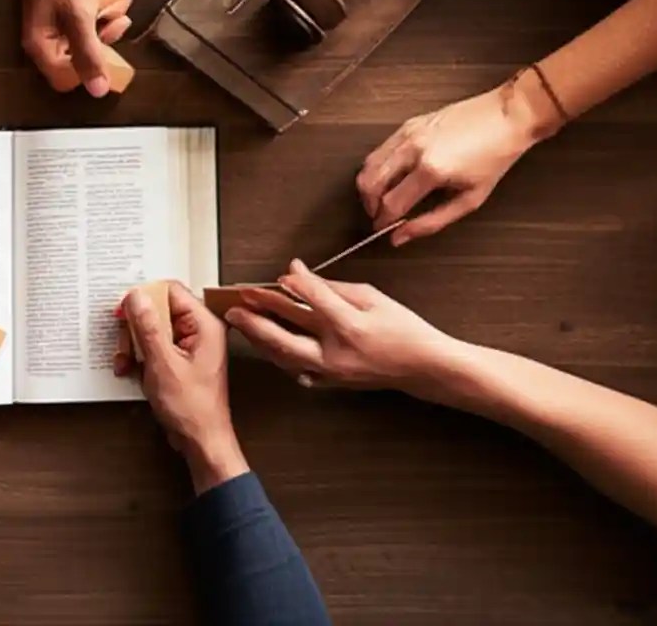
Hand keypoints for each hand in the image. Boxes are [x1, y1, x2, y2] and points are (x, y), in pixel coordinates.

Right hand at [19, 0, 126, 96]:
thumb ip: (89, 55)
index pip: (65, 80)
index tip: (112, 63)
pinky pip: (81, 22)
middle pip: (75, 61)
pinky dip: (98, 15)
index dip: (90, 74)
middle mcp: (41, 37)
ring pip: (82, 40)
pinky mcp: (58, 7)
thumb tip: (96, 91)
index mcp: (40, 45)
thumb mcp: (81, 16)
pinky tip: (111, 2)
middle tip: (117, 28)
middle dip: (101, 47)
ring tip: (118, 11)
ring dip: (104, 29)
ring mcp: (49, 21)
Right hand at [114, 283, 247, 493]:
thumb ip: (148, 327)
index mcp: (204, 324)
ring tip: (127, 363)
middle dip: (135, 328)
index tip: (125, 312)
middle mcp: (198, 330)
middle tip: (126, 346)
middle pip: (157, 310)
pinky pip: (153, 346)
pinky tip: (132, 371)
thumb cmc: (193, 409)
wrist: (200, 440)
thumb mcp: (162, 363)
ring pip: (150, 329)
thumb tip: (136, 297)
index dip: (143, 298)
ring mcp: (188, 345)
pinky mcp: (178, 359)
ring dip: (133, 345)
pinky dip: (139, 357)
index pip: (170, 290)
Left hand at [226, 259, 458, 388]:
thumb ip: (332, 287)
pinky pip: (294, 369)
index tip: (280, 274)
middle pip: (284, 333)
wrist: (420, 367)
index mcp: (350, 326)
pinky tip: (264, 343)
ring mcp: (330, 371)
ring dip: (258, 337)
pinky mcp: (329, 382)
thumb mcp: (372, 297)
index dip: (292, 283)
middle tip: (235, 303)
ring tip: (241, 321)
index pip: (311, 300)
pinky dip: (277, 355)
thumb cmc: (402, 329)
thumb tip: (300, 274)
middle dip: (256, 316)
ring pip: (282, 355)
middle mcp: (336, 352)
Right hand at [356, 86, 541, 245]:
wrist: (506, 117)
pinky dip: (376, 167)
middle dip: (369, 205)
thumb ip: (431, 222)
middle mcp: (414, 149)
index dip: (382, 221)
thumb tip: (401, 236)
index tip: (382, 228)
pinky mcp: (408, 124)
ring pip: (368, 165)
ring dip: (368, 186)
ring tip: (380, 198)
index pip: (390, 204)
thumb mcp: (470, 199)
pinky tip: (389, 176)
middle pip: (370, 184)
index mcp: (431, 170)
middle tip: (378, 215)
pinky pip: (379, 150)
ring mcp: (408, 134)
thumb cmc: (494, 156)